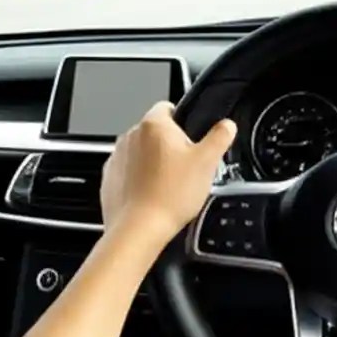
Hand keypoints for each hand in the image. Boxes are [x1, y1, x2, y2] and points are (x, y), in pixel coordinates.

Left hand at [100, 101, 236, 248]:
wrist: (139, 229)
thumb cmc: (169, 196)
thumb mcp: (207, 162)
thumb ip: (220, 136)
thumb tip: (227, 125)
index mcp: (153, 125)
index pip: (168, 107)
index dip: (184, 121)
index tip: (192, 138)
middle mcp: (130, 136)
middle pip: (156, 132)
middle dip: (171, 146)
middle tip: (186, 168)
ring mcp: (117, 158)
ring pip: (142, 153)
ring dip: (154, 163)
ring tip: (170, 186)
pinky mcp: (110, 179)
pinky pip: (129, 173)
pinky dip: (140, 181)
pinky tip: (154, 196)